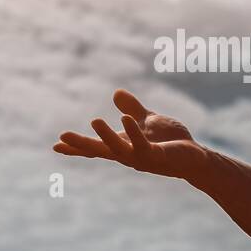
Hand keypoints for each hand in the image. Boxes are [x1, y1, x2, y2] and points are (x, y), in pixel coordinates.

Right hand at [53, 89, 204, 178]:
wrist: (195, 157)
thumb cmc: (171, 142)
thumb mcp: (148, 120)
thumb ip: (132, 108)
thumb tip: (116, 93)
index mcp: (123, 146)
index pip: (96, 146)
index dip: (77, 146)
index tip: (56, 144)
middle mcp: (128, 154)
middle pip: (100, 150)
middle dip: (81, 145)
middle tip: (61, 138)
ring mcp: (141, 157)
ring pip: (118, 148)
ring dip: (105, 136)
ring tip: (94, 120)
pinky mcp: (156, 156)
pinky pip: (141, 145)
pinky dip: (133, 132)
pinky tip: (126, 119)